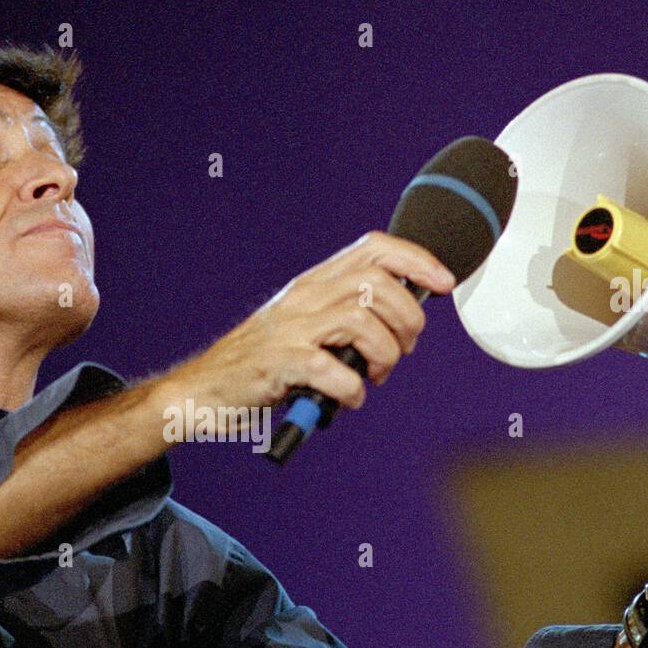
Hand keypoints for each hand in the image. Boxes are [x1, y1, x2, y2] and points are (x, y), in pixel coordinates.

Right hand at [158, 231, 452, 430]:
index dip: (418, 261)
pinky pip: (334, 370)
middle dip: (407, 322)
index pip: (375, 248)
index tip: (443, 285)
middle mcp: (305, 297)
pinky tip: (348, 399)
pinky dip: (353, 390)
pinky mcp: (281, 363)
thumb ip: (345, 317)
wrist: (204, 389)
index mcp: (314, 283)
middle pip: (380, 284)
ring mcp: (292, 328)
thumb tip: (403, 324)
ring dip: (384, 355)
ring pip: (363, 320)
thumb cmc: (260, 364)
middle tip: (400, 353)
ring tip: (375, 376)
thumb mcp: (304, 326)